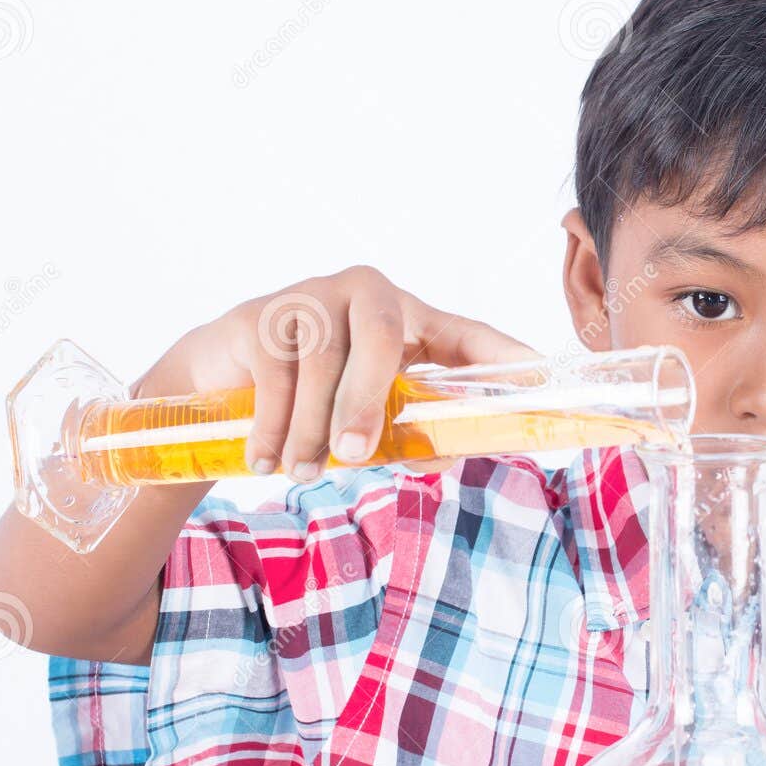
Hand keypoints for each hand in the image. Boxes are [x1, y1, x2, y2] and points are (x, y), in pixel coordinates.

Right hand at [140, 265, 539, 478]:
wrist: (222, 373)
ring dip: (310, 429)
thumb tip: (443, 453)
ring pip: (320, 363)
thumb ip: (407, 433)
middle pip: (380, 337)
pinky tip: (263, 461)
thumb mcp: (367, 415)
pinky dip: (270, 426)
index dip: (505, 355)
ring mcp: (311, 297)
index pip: (467, 334)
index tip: (542, 381)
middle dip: (368, 401)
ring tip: (302, 472)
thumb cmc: (317, 395)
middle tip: (356, 457)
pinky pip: (273, 374)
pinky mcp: (259, 314)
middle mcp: (365, 293)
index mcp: (409, 318)